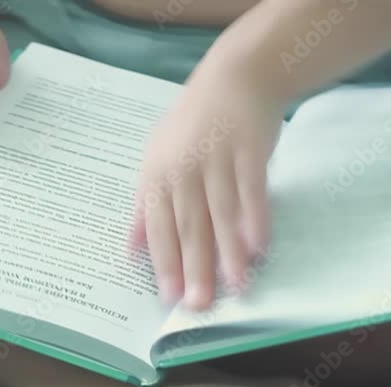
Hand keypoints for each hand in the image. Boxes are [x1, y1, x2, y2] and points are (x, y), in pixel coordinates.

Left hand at [130, 58, 283, 309]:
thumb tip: (131, 249)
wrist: (236, 77)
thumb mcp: (159, 159)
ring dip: (228, 253)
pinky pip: (252, 191)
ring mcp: (217, 159)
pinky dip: (255, 218)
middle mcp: (184, 169)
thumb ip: (147, 207)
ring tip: (234, 287)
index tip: (169, 298)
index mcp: (158, 174)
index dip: (164, 263)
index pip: (159, 226)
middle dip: (193, 268)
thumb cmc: (194, 125)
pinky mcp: (249, 151)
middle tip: (199, 306)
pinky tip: (259, 247)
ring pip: (220, 214)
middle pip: (188, 226)